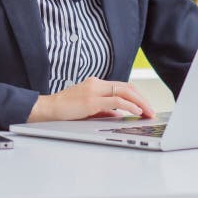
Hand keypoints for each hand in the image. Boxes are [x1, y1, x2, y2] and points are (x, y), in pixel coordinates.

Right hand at [27, 77, 155, 121]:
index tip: (145, 106)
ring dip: (139, 102)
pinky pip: (115, 101)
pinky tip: (135, 111)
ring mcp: (94, 90)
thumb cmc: (65, 109)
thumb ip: (104, 109)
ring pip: (124, 92)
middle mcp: (96, 83)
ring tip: (147, 112)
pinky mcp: (91, 100)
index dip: (136, 95)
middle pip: (127, 87)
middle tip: (151, 110)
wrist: (47, 109)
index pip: (122, 86)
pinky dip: (128, 106)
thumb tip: (119, 114)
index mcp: (96, 84)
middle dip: (141, 99)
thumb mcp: (88, 108)